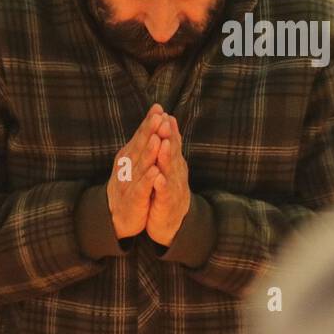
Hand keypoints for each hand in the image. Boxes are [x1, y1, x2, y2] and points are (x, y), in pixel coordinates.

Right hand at [107, 104, 170, 238]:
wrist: (118, 217)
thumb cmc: (130, 186)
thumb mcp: (135, 163)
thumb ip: (143, 144)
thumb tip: (154, 120)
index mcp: (128, 156)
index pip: (140, 136)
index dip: (148, 122)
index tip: (158, 108)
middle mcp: (126, 167)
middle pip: (139, 147)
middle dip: (149, 131)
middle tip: (158, 116)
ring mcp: (128, 183)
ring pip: (139, 166)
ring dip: (148, 152)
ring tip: (157, 139)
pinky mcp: (133, 200)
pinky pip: (140, 189)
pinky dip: (147, 180)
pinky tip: (155, 172)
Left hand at [146, 114, 190, 245]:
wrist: (171, 222)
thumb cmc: (166, 191)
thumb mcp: (168, 167)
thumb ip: (168, 145)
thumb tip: (167, 120)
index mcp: (173, 163)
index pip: (170, 141)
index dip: (167, 127)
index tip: (160, 111)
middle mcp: (176, 173)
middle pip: (172, 152)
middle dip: (168, 136)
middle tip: (164, 120)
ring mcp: (173, 189)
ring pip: (170, 171)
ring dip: (166, 157)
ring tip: (162, 143)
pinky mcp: (167, 205)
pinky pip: (164, 194)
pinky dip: (161, 185)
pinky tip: (158, 178)